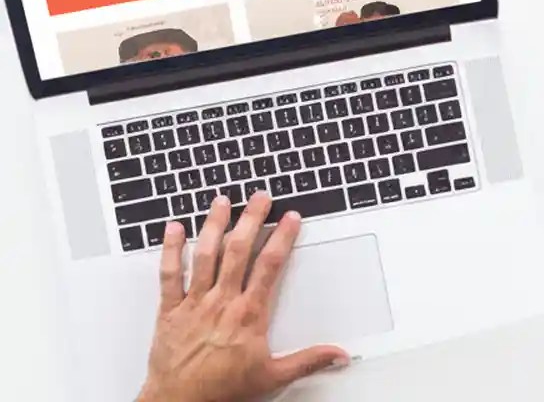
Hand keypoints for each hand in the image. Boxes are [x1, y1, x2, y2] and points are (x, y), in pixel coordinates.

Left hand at [137, 192, 348, 401]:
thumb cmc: (223, 391)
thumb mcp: (272, 377)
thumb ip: (308, 361)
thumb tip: (339, 355)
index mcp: (249, 314)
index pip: (269, 266)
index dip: (282, 238)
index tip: (291, 218)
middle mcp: (222, 302)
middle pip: (238, 251)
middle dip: (251, 220)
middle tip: (260, 197)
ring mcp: (194, 303)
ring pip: (205, 256)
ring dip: (213, 225)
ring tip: (221, 201)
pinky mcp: (170, 310)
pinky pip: (169, 275)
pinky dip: (171, 250)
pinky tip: (174, 229)